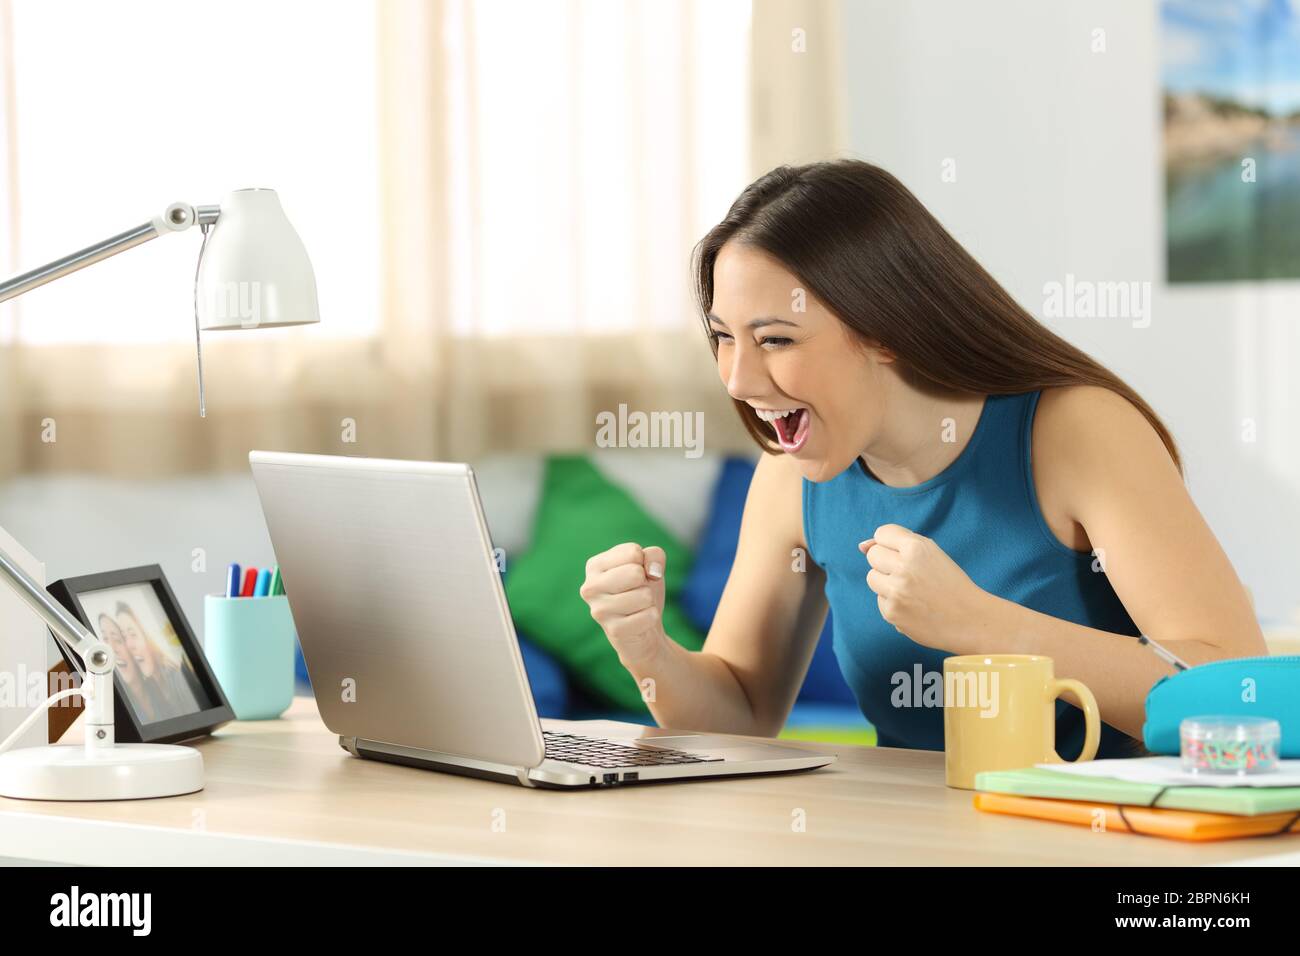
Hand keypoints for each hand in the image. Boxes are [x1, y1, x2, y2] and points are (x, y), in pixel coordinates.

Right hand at [579, 542, 668, 668]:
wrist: (643, 629)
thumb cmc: (641, 591)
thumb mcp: (649, 565)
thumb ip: (654, 555)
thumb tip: (653, 572)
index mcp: (594, 565)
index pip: (633, 553)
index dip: (643, 564)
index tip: (636, 575)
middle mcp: (590, 587)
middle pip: (636, 573)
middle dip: (645, 583)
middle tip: (637, 592)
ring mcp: (599, 610)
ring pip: (644, 595)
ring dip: (649, 601)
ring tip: (637, 607)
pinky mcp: (613, 630)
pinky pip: (649, 616)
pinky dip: (651, 617)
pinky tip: (639, 621)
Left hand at [859, 524, 988, 652]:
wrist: (970, 619)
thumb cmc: (951, 584)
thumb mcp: (932, 554)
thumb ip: (898, 543)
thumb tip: (862, 546)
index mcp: (917, 547)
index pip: (882, 533)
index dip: (891, 543)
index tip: (904, 553)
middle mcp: (904, 567)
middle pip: (873, 555)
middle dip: (886, 562)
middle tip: (909, 573)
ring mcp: (896, 591)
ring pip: (872, 577)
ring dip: (886, 582)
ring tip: (911, 590)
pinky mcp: (891, 612)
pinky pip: (879, 600)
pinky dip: (892, 603)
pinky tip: (913, 607)